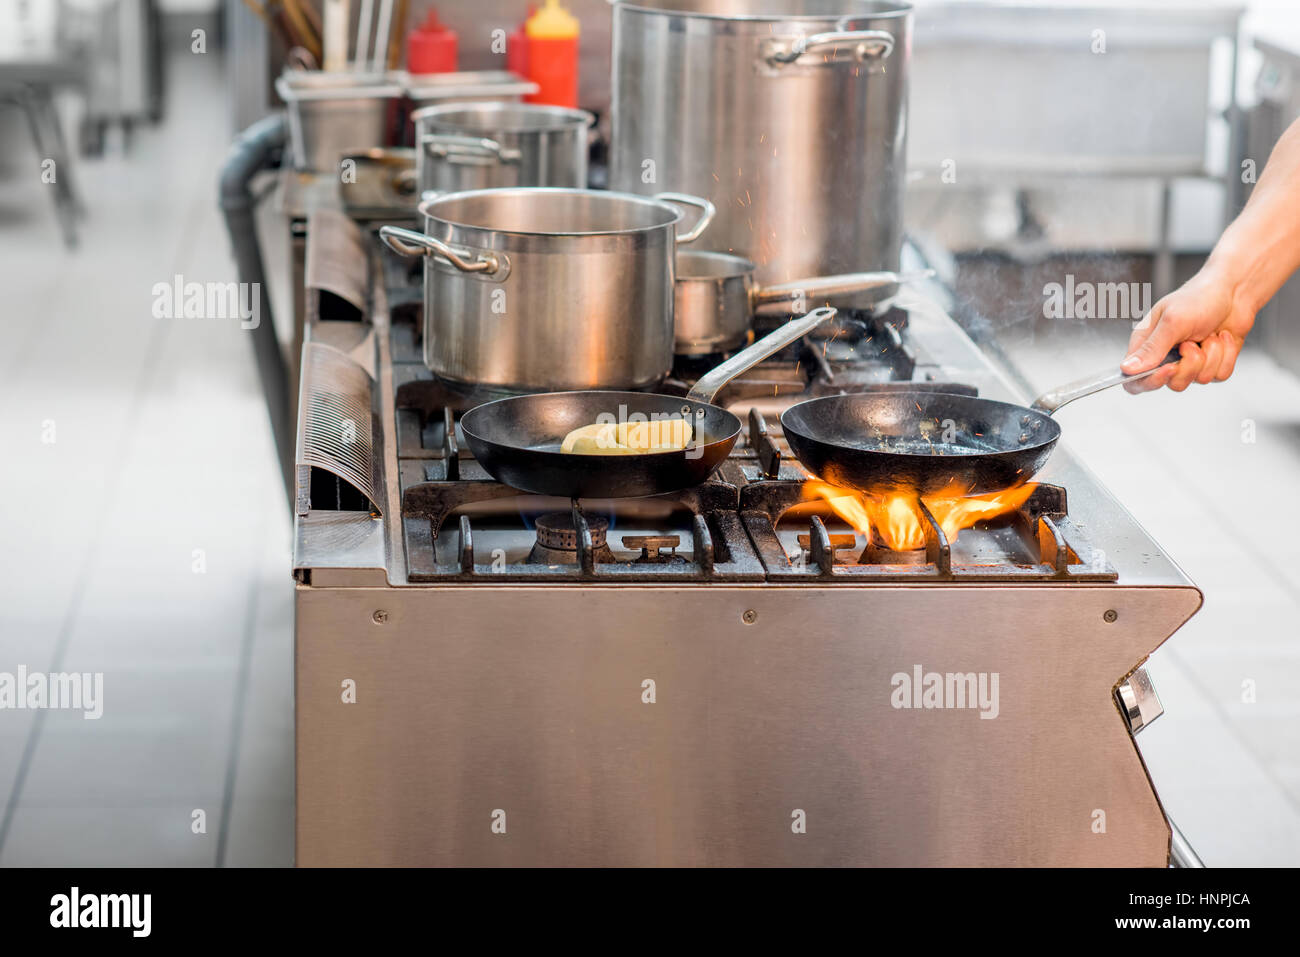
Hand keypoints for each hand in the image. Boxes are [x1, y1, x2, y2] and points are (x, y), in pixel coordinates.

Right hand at [1121, 263, 1256, 392]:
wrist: (1235, 290)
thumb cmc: (1199, 297)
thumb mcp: (1172, 322)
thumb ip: (1151, 348)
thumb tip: (1126, 369)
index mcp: (1148, 345)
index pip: (1135, 379)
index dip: (1150, 381)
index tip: (1169, 369)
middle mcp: (1167, 356)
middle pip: (1173, 383)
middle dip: (1190, 364)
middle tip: (1192, 342)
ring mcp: (1191, 362)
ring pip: (1199, 380)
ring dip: (1212, 355)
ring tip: (1210, 334)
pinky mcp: (1213, 363)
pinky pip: (1220, 375)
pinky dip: (1227, 355)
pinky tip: (1223, 337)